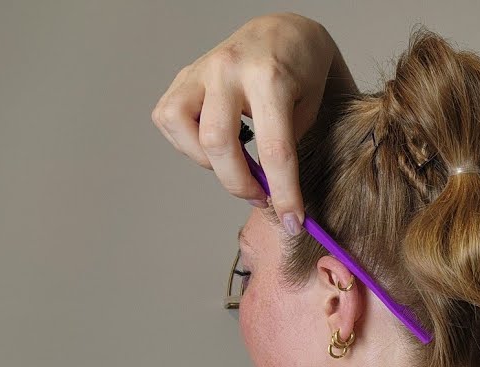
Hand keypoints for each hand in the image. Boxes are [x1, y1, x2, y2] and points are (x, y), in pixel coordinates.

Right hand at [151, 13, 348, 228]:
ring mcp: (200, 70)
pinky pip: (169, 119)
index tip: (292, 220)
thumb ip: (287, 148)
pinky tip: (213, 143)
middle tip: (262, 198)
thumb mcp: (309, 108)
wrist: (284, 32)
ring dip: (207, 161)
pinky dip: (188, 143)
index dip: (283, 193)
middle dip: (240, 184)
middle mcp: (228, 70)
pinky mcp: (183, 76)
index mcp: (270, 78)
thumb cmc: (302, 73)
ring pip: (182, 130)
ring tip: (235, 163)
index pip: (274, 149)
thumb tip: (274, 198)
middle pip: (218, 143)